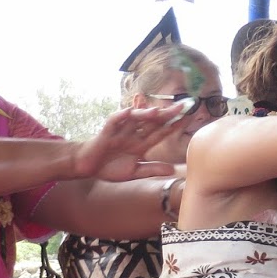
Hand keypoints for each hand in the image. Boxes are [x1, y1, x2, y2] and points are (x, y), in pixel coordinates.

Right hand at [73, 105, 187, 182]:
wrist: (87, 167)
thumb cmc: (110, 167)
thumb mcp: (134, 172)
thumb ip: (152, 169)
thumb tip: (172, 170)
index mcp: (141, 144)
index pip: (161, 132)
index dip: (174, 125)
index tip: (189, 118)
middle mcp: (133, 135)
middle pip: (152, 122)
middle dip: (166, 114)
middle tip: (182, 106)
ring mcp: (120, 133)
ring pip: (135, 120)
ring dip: (145, 114)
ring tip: (158, 111)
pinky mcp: (106, 134)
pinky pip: (113, 123)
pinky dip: (120, 117)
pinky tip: (128, 112)